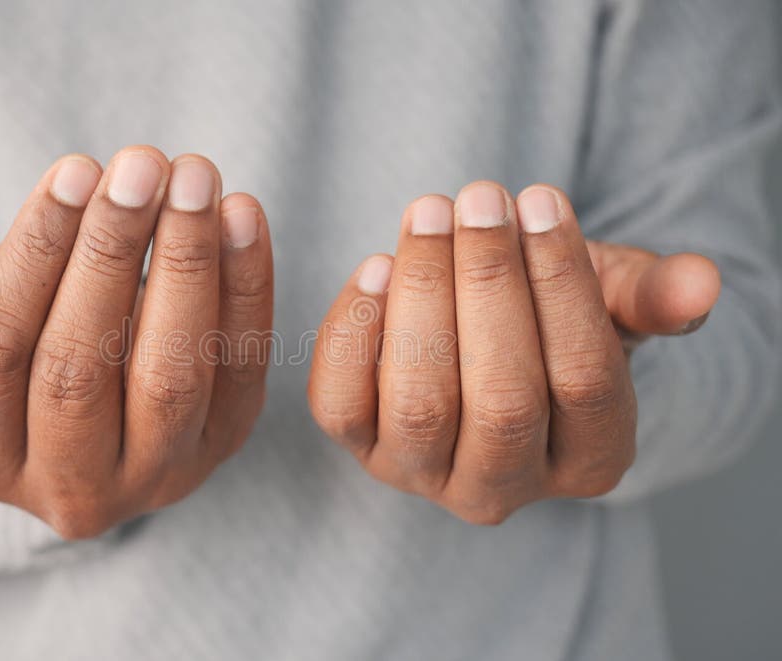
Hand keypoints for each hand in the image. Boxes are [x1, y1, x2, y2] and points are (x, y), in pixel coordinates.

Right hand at [0, 148, 273, 537]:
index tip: (73, 168)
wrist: (103, 382)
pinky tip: (242, 212)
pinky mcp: (224, 445)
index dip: (32, 255)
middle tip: (139, 163)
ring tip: (193, 177)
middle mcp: (70, 491)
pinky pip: (243, 367)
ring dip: (186, 265)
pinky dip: (248, 286)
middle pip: (79, 369)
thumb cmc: (22, 336)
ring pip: (170, 376)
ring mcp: (156, 477)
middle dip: (110, 253)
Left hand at [308, 181, 718, 523]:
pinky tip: (378, 265)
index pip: (584, 380)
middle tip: (479, 197)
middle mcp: (505, 487)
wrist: (480, 341)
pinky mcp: (360, 448)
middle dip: (489, 286)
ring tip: (430, 213)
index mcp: (589, 459)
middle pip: (502, 399)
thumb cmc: (553, 317)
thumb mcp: (610, 302)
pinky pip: (341, 403)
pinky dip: (355, 331)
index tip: (541, 198)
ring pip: (420, 404)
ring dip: (422, 296)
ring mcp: (425, 476)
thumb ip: (651, 297)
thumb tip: (701, 284)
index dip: (562, 285)